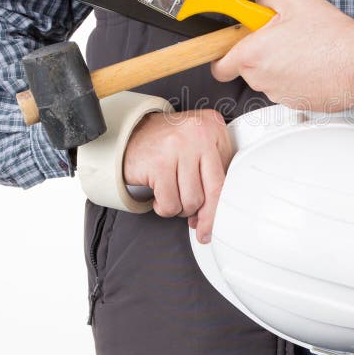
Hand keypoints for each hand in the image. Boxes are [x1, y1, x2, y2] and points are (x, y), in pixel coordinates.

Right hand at [123, 109, 232, 243]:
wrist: (128, 134)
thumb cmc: (166, 144)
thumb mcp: (198, 146)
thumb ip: (212, 170)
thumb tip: (215, 211)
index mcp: (213, 127)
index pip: (226, 175)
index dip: (220, 204)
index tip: (215, 220)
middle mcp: (199, 134)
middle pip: (213, 190)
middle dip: (207, 216)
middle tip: (200, 227)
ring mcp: (178, 147)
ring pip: (191, 200)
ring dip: (181, 208)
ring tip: (173, 196)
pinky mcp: (158, 163)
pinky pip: (170, 202)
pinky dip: (164, 207)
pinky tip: (159, 196)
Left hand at [211, 0, 353, 110]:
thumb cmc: (332, 37)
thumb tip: (257, 5)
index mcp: (253, 54)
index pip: (217, 65)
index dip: (221, 53)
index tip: (227, 45)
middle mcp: (261, 79)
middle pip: (245, 67)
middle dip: (258, 52)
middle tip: (280, 37)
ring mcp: (278, 94)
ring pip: (267, 77)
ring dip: (278, 64)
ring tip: (302, 49)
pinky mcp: (294, 103)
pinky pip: (285, 87)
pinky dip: (294, 77)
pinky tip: (311, 63)